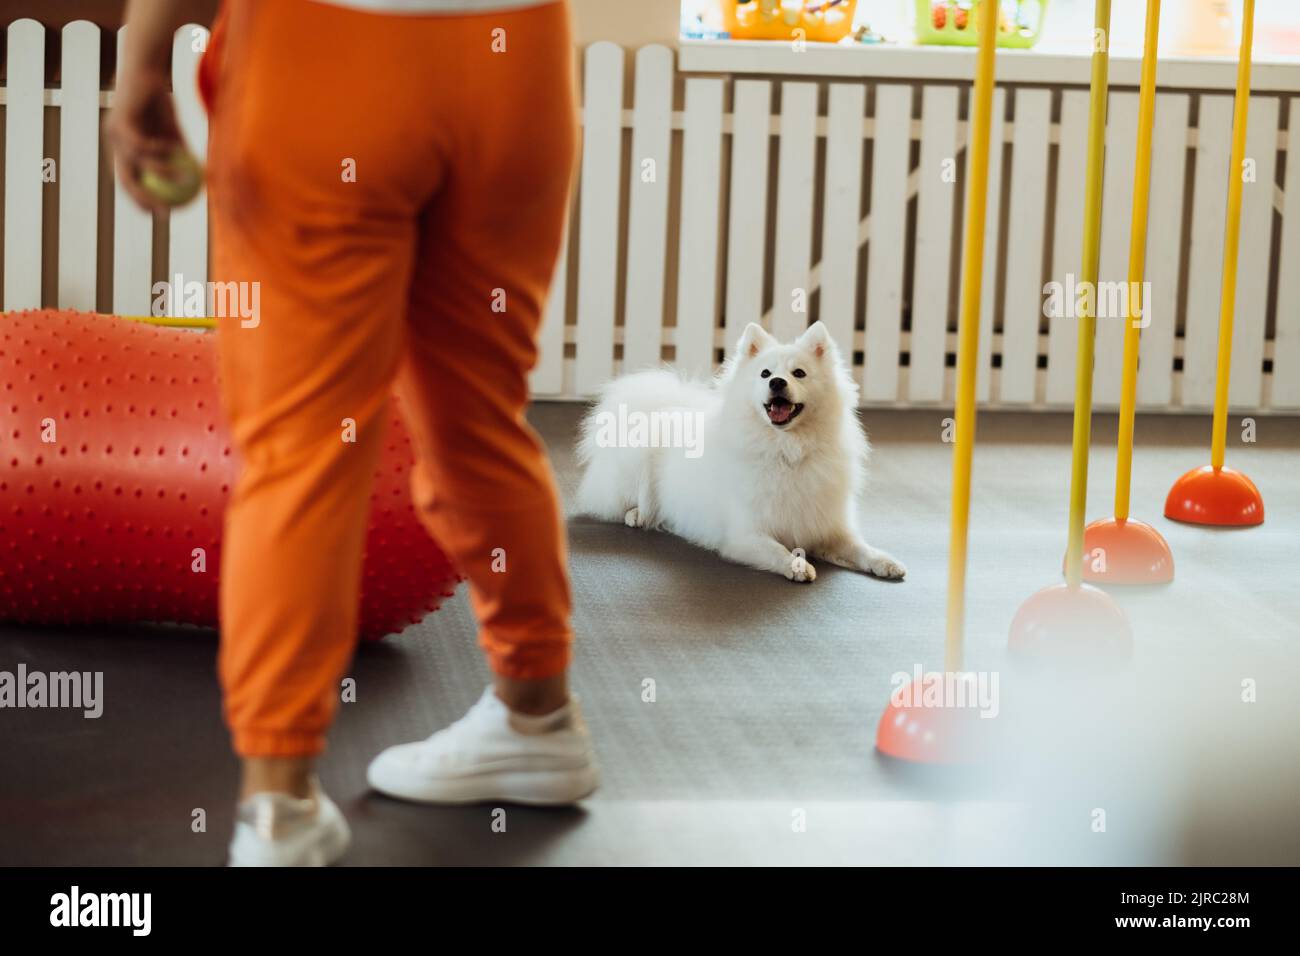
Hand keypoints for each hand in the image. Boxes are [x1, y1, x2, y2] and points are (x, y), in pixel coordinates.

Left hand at [107, 65, 185, 212]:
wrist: (145, 71)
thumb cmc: (159, 101)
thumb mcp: (174, 132)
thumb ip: (180, 155)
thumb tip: (198, 179)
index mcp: (124, 151)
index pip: (130, 183)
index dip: (143, 202)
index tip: (164, 214)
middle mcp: (115, 145)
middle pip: (125, 180)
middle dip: (143, 199)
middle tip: (165, 210)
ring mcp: (115, 134)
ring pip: (139, 163)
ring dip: (164, 173)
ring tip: (186, 178)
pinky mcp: (120, 121)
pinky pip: (142, 144)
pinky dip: (160, 150)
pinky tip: (175, 150)